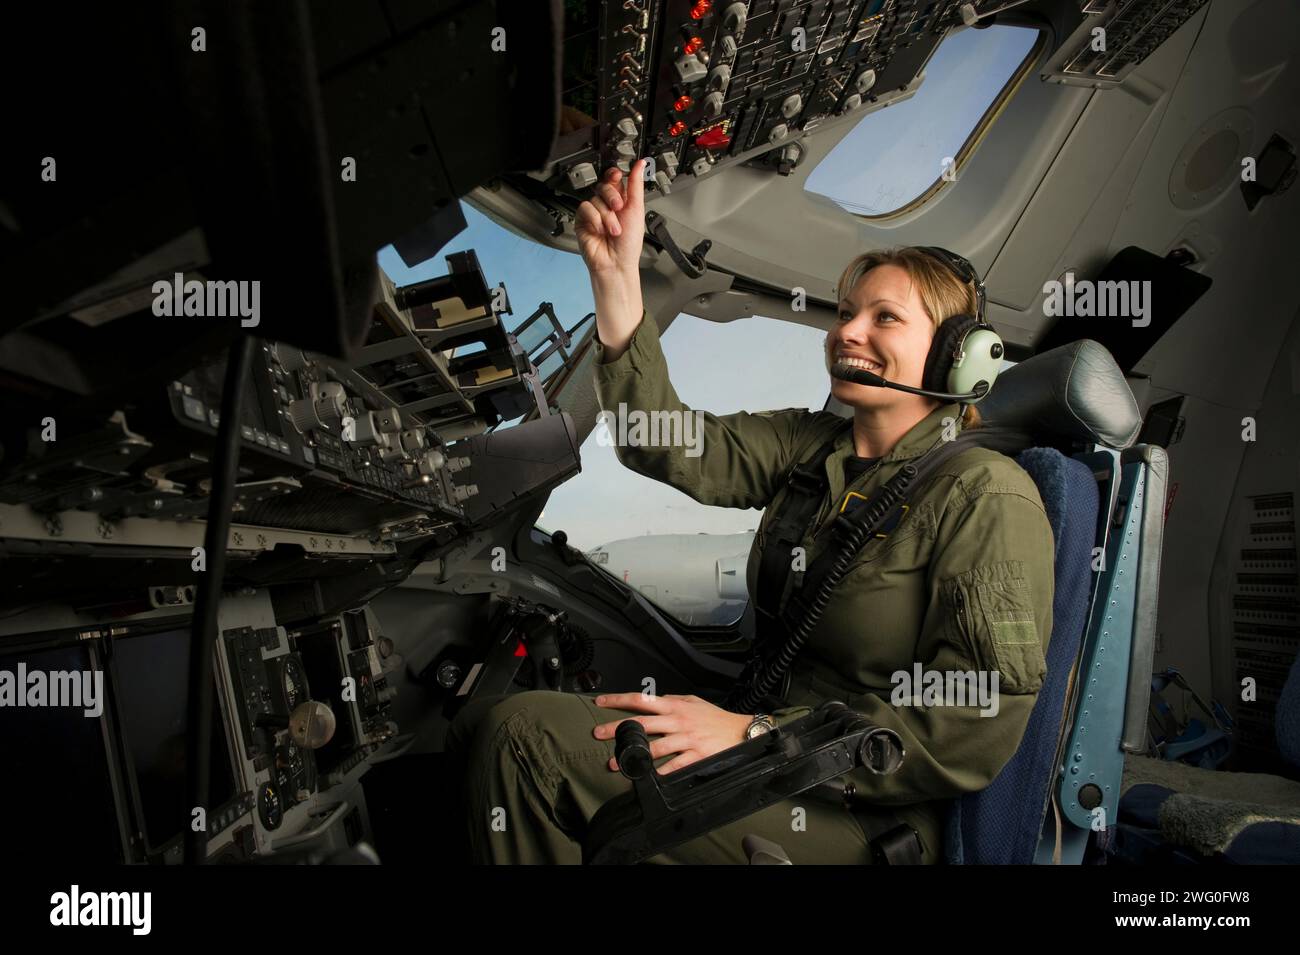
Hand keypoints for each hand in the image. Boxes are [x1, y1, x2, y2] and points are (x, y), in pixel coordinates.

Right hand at [575, 161, 646, 276]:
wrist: (616, 263)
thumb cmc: (628, 244)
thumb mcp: (637, 210)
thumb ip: (636, 185)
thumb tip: (640, 165)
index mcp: (622, 201)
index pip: (615, 179)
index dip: (614, 175)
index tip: (617, 175)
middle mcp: (607, 206)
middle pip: (604, 186)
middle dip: (612, 197)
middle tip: (618, 208)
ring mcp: (594, 213)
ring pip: (595, 199)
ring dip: (607, 216)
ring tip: (613, 230)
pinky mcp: (582, 220)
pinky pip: (585, 208)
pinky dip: (594, 219)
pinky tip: (599, 230)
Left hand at [592, 692, 752, 774]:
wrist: (741, 732)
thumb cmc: (716, 718)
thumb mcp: (693, 701)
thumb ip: (672, 699)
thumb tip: (654, 699)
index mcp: (675, 706)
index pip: (642, 700)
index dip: (619, 700)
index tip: (601, 702)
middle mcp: (678, 721)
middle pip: (641, 724)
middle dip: (617, 728)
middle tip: (598, 733)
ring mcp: (686, 739)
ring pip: (654, 747)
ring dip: (632, 756)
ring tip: (615, 763)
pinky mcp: (696, 756)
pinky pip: (674, 765)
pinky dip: (660, 772)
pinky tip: (647, 777)